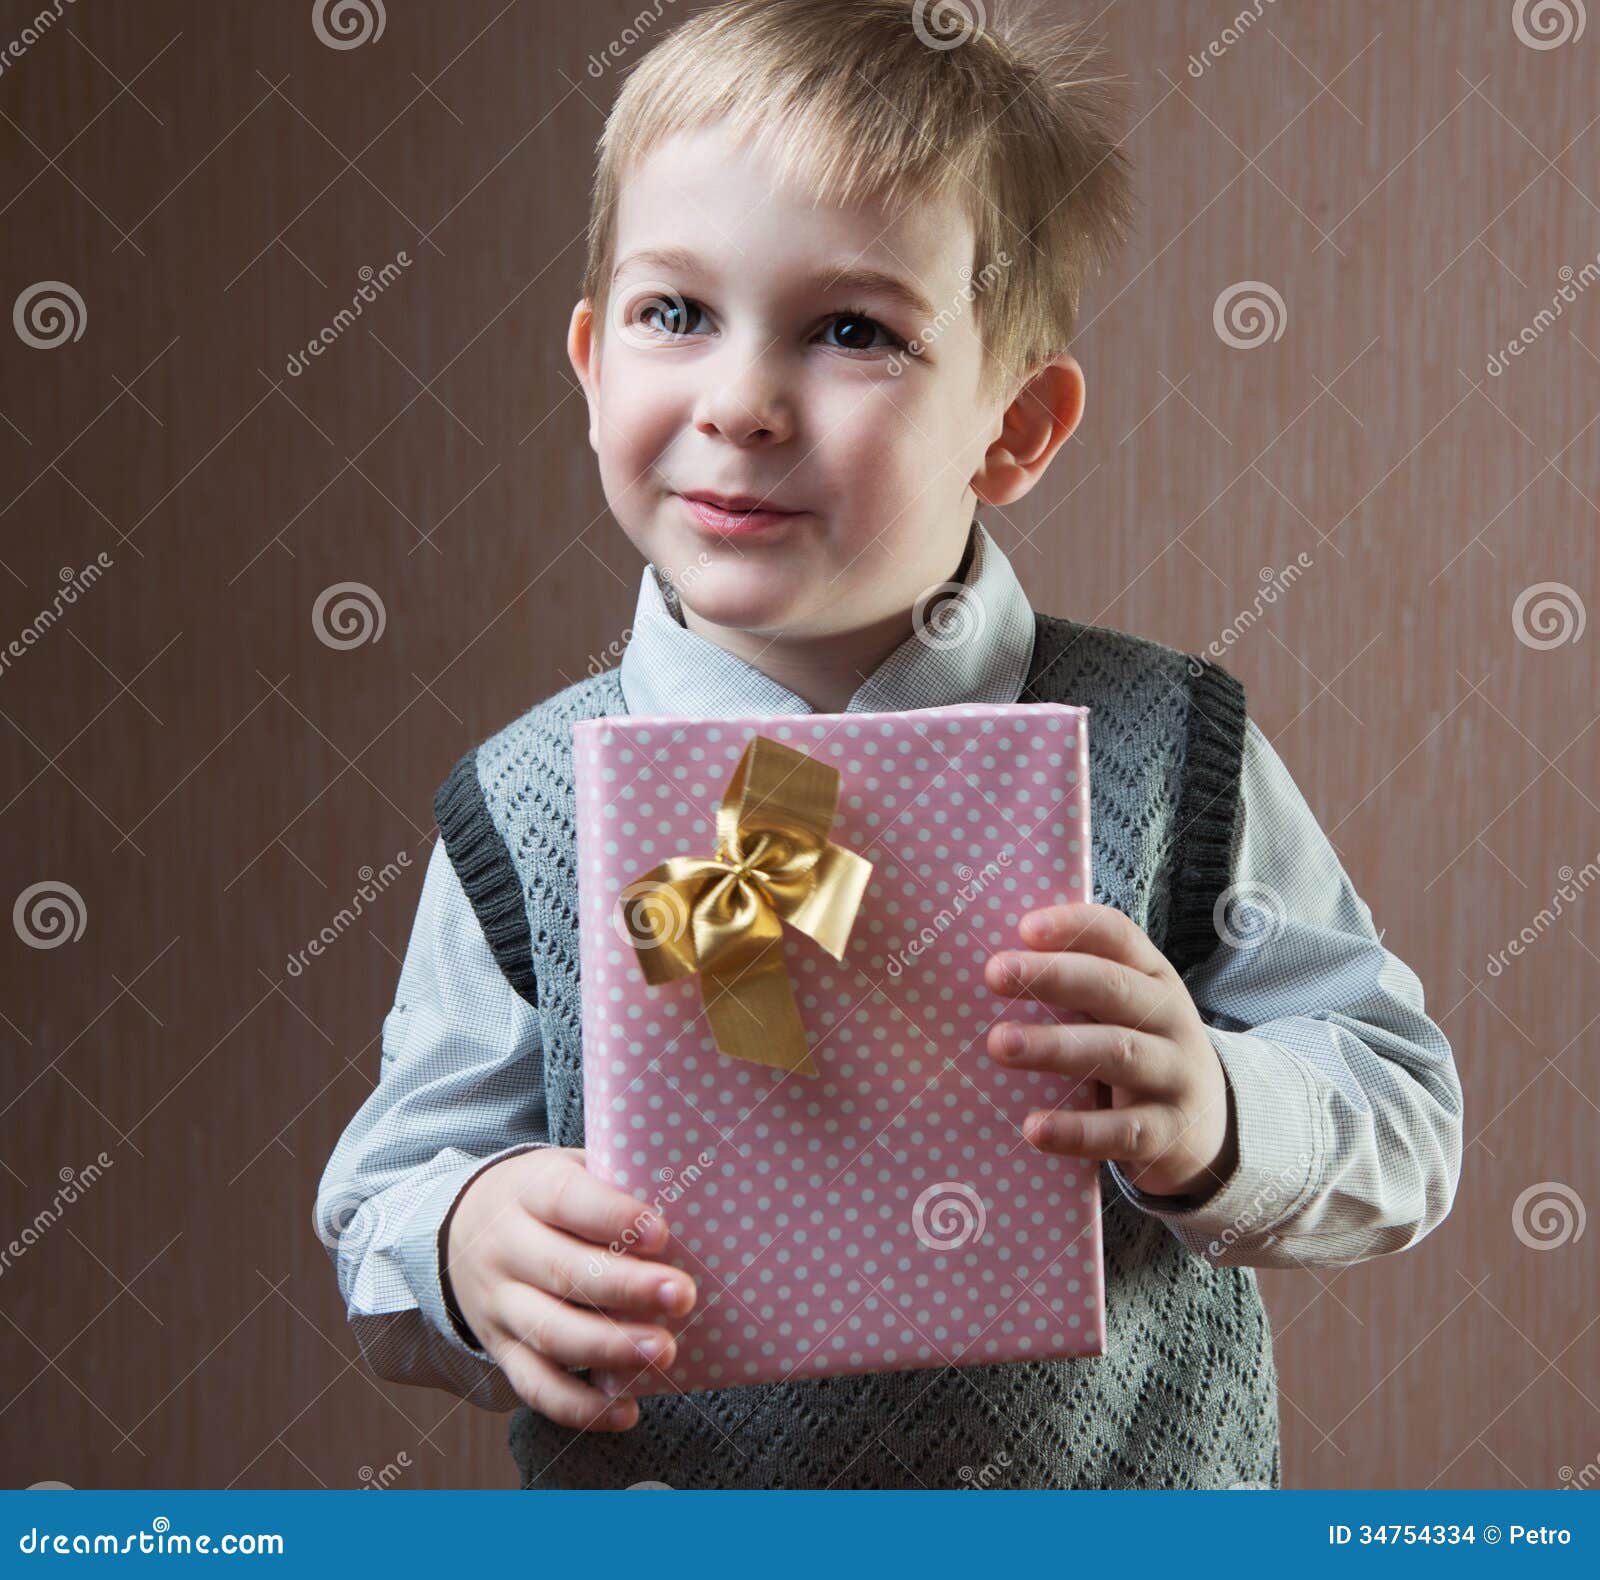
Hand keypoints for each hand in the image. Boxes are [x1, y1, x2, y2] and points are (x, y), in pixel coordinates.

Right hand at [443, 1146, 696, 1430]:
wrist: (461, 1229)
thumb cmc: (545, 1198)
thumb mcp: (568, 1171)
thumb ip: (615, 1186)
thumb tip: (694, 1214)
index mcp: (529, 1190)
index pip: (567, 1200)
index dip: (613, 1217)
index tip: (661, 1232)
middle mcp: (507, 1248)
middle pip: (562, 1272)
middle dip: (627, 1288)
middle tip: (683, 1295)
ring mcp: (499, 1304)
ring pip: (549, 1332)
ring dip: (610, 1347)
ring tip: (665, 1352)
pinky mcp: (501, 1350)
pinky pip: (535, 1386)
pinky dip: (579, 1406)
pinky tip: (626, 1410)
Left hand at [984, 901, 1236, 1200]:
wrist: (1209, 1125)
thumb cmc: (1142, 1049)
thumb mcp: (1123, 1009)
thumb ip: (1076, 985)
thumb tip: (995, 967)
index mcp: (1153, 976)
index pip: (1118, 937)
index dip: (1074, 927)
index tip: (1024, 928)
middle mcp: (1170, 1017)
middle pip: (1113, 988)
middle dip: (1052, 977)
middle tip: (995, 974)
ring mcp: (1175, 1074)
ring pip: (1116, 1053)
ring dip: (1055, 1047)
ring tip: (1000, 1044)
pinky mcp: (1168, 1132)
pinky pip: (1122, 1131)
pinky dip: (1077, 1130)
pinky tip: (1034, 1129)